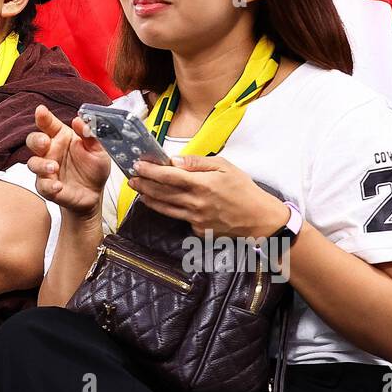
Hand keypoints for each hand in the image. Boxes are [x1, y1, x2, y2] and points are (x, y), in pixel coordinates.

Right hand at [25, 104, 111, 219]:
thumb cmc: (94, 168)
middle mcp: (51, 151)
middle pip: (33, 141)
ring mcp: (46, 169)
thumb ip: (90, 135)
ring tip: (53, 167)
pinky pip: (42, 185)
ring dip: (41, 164)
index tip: (41, 111)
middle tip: (45, 142)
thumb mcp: (99, 150)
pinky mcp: (47, 187)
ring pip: (33, 163)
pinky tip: (58, 185)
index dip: (43, 117)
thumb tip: (80, 121)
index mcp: (61, 137)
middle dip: (36, 140)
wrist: (95, 194)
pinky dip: (48, 185)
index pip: (49, 124)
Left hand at [127, 155, 289, 237]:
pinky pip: (179, 218)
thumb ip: (197, 163)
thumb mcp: (224, 166)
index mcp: (202, 184)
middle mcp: (195, 203)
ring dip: (149, 198)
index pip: (168, 176)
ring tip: (139, 191)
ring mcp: (195, 219)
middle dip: (143, 184)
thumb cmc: (243, 189)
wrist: (259, 219)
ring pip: (165, 208)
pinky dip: (169, 210)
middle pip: (161, 193)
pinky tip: (162, 203)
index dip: (150, 170)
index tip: (137, 164)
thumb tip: (174, 161)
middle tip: (131, 178)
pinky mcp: (198, 230)